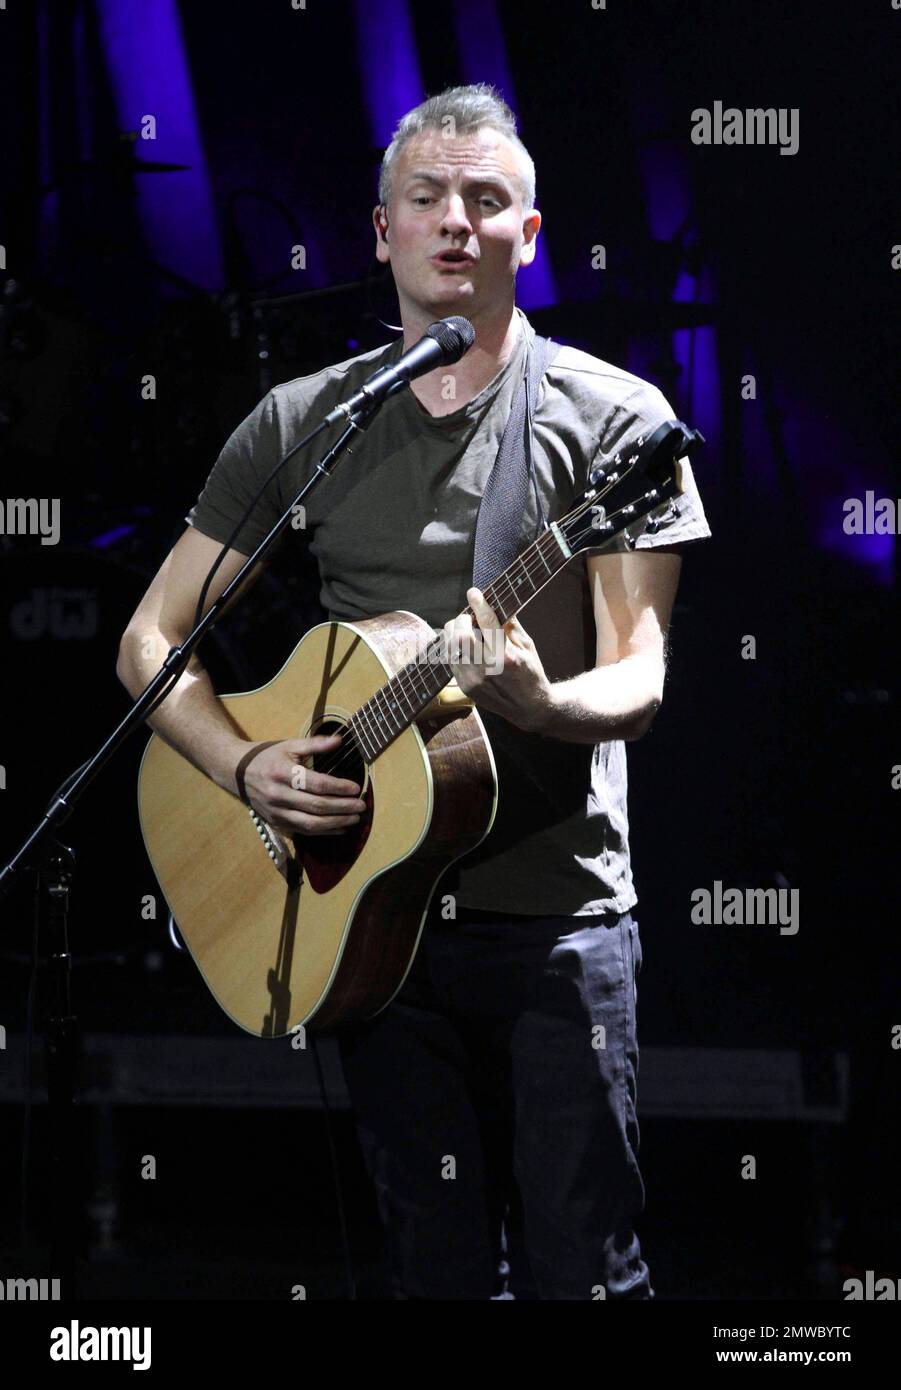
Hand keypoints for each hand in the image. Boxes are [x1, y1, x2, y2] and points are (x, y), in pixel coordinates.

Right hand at [236, 734, 366, 835]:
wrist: (237, 772)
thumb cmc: (268, 756)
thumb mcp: (289, 745)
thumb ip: (315, 744)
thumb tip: (339, 740)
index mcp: (282, 773)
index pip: (317, 784)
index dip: (339, 787)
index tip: (356, 788)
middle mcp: (278, 795)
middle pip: (316, 806)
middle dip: (342, 807)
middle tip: (361, 806)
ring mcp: (277, 812)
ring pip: (311, 824)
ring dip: (336, 823)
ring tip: (354, 819)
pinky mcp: (277, 823)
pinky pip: (304, 831)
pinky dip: (324, 831)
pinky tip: (340, 828)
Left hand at [441, 587, 554, 732]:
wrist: (528, 707)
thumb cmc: (531, 673)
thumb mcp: (528, 645)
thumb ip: (509, 624)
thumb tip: (494, 603)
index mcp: (507, 656)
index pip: (487, 623)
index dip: (478, 604)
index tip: (474, 593)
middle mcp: (488, 669)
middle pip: (460, 635)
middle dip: (461, 620)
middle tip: (469, 618)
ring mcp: (474, 680)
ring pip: (451, 647)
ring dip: (455, 633)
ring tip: (466, 631)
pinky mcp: (465, 687)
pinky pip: (451, 659)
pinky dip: (455, 648)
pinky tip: (465, 646)